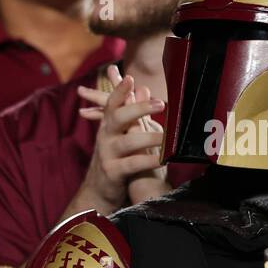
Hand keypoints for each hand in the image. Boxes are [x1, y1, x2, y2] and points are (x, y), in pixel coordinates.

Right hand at [75, 66, 165, 212]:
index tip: (130, 77)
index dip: (120, 90)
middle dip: (138, 109)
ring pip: (127, 142)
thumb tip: (143, 88)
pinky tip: (163, 160)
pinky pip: (132, 164)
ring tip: (168, 137)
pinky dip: (148, 161)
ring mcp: (107, 154)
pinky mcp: (113, 172)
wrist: (100, 190)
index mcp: (108, 125)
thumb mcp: (122, 133)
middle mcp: (105, 137)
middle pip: (118, 118)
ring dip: (149, 138)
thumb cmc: (116, 157)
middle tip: (161, 104)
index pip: (112, 103)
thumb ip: (131, 112)